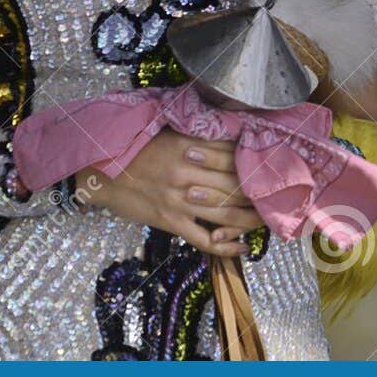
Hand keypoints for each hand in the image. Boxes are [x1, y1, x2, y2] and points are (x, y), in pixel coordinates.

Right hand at [72, 128, 262, 257]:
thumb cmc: (132, 145)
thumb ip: (195, 131)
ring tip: (267, 220)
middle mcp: (188, 172)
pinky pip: (205, 239)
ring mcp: (180, 199)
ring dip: (252, 219)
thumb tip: (227, 129)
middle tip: (278, 195)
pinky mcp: (171, 221)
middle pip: (236, 184)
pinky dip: (227, 246)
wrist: (98, 169)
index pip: (233, 154)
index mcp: (187, 145)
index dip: (255, 161)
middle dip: (260, 192)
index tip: (271, 165)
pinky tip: (243, 247)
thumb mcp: (164, 128)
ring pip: (228, 213)